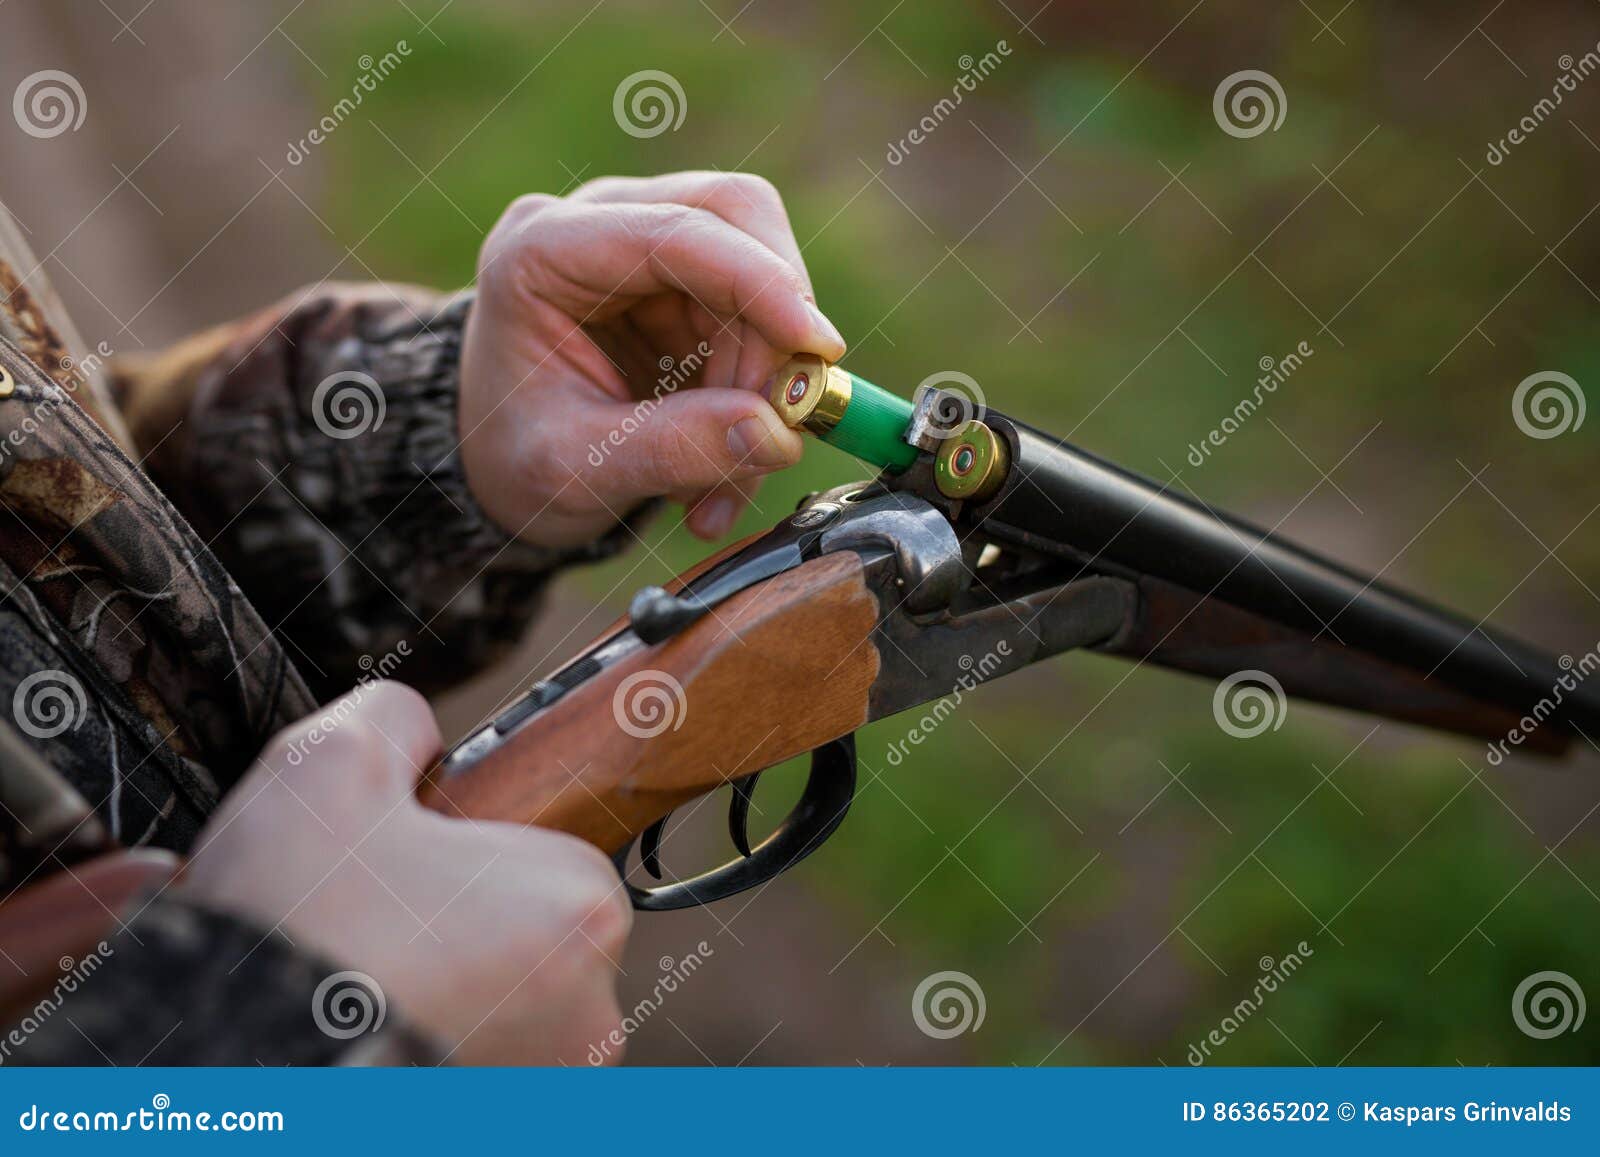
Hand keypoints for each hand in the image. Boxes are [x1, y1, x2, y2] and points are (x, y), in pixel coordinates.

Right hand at [180, 681, 630, 1064]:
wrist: (222, 1066)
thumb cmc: (292, 922)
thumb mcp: (332, 762)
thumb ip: (396, 718)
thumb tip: (415, 730)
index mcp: (581, 910)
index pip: (551, 854)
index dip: (471, 850)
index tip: (409, 868)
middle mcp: (591, 1015)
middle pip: (530, 937)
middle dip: (458, 925)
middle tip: (369, 925)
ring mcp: (548, 1089)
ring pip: (499, 1009)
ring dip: (441, 991)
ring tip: (355, 982)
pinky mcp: (495, 1130)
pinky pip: (470, 1067)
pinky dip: (423, 1046)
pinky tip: (359, 1033)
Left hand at [458, 171, 846, 545]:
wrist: (500, 465)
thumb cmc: (517, 460)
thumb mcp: (575, 469)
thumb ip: (670, 449)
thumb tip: (775, 433)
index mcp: (540, 250)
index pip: (674, 231)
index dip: (759, 282)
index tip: (818, 349)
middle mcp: (597, 222)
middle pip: (734, 217)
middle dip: (775, 324)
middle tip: (776, 425)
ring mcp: (644, 241)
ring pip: (760, 270)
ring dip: (768, 377)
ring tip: (730, 478)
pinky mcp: (684, 279)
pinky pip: (759, 315)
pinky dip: (760, 391)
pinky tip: (728, 460)